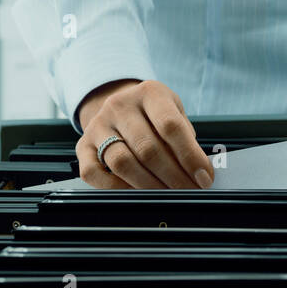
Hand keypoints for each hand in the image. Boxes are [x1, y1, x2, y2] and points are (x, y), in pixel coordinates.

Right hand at [76, 79, 213, 188]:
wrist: (120, 103)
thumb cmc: (154, 113)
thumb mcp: (174, 112)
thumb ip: (185, 137)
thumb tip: (200, 172)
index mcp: (149, 93)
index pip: (171, 126)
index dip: (190, 156)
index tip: (204, 177)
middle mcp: (119, 106)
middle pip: (147, 148)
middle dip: (173, 176)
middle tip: (189, 190)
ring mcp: (98, 125)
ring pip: (122, 162)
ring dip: (149, 185)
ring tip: (167, 194)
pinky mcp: (82, 146)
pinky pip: (93, 173)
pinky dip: (115, 187)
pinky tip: (135, 192)